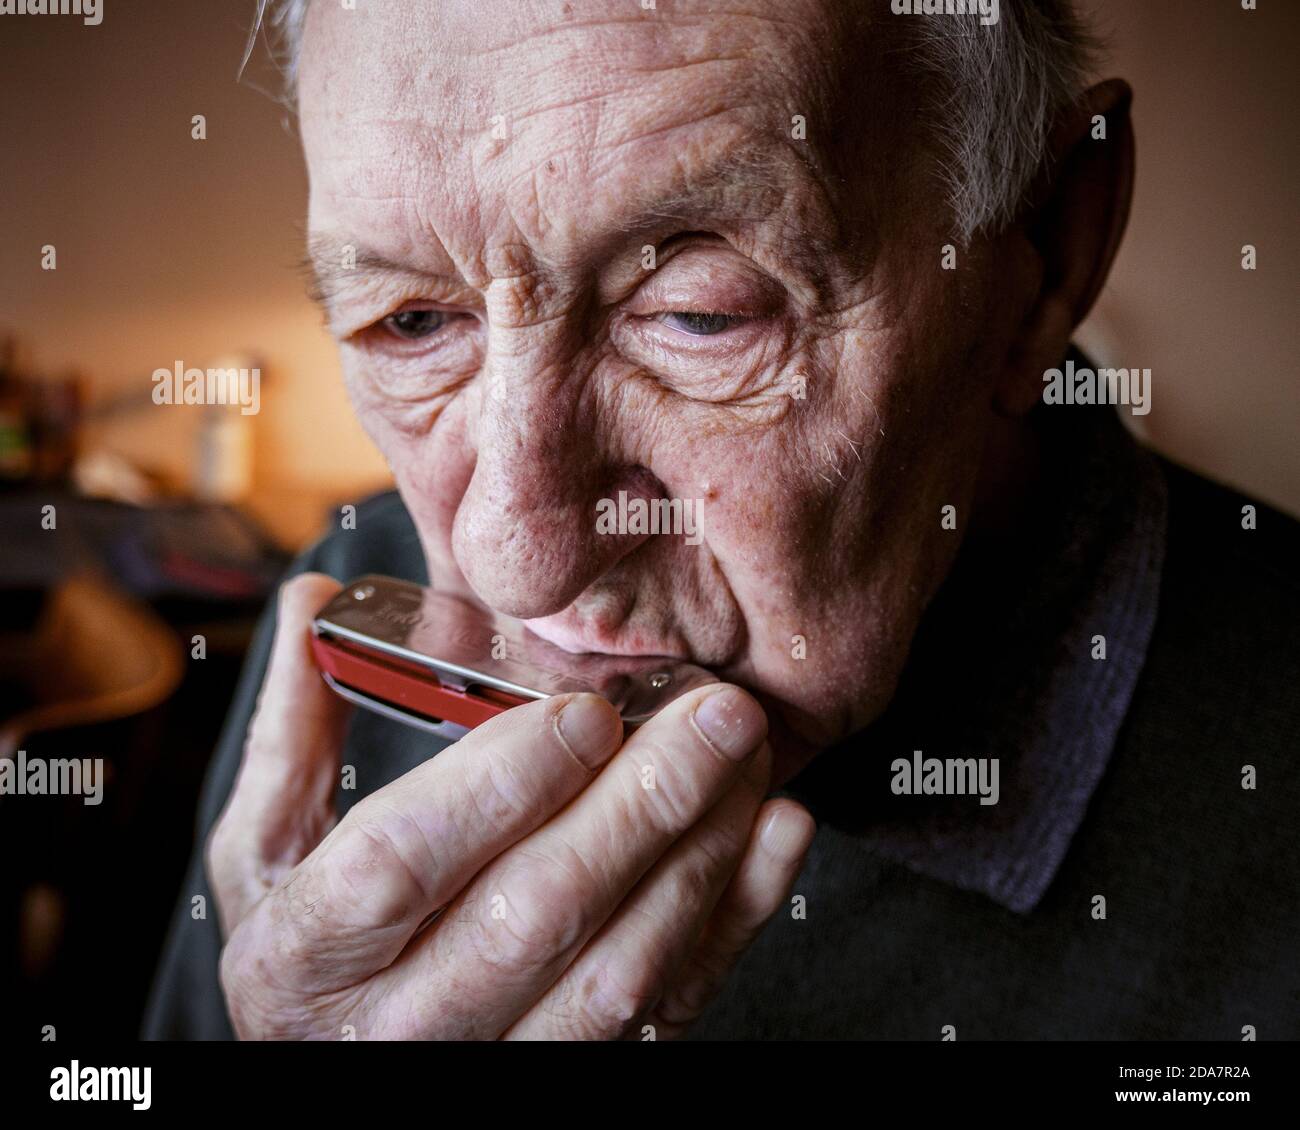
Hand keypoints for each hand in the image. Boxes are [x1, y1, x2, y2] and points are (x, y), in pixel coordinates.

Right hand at [206, 573, 815, 1039]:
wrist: (333, 1068)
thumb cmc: (302, 954)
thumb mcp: (265, 851)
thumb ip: (295, 731)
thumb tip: (314, 599)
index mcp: (304, 953)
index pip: (401, 865)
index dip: (500, 786)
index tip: (583, 715)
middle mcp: (397, 1026)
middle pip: (534, 916)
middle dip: (640, 805)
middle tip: (712, 713)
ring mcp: (493, 1063)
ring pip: (616, 972)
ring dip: (698, 854)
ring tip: (745, 757)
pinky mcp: (571, 1074)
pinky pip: (670, 1008)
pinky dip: (735, 919)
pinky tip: (773, 835)